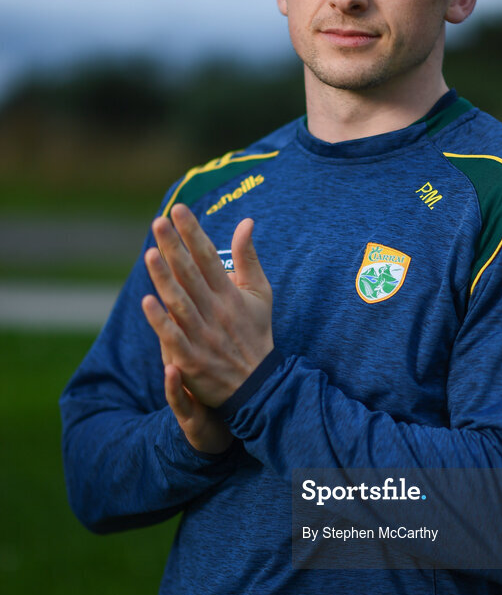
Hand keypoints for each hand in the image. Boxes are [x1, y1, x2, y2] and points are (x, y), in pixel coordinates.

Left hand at [141, 204, 273, 452]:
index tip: (179, 209)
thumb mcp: (260, 293)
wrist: (259, 385)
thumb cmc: (256, 334)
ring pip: (181, 303)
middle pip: (192, 275)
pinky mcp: (193, 360)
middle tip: (159, 221)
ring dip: (164, 278)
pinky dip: (161, 321)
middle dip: (175, 247)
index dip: (193, 232)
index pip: (209, 257)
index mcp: (231, 294)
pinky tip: (147, 301)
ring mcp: (204, 336)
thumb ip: (248, 257)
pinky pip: (175, 337)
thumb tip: (246, 221)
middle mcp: (216, 312)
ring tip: (149, 253)